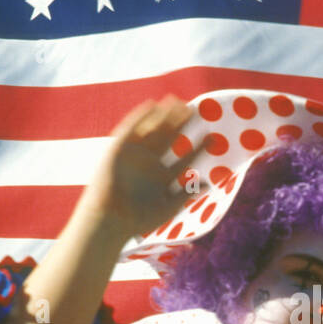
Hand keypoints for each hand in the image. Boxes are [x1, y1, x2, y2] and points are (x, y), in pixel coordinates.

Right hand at [83, 95, 205, 238]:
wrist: (110, 221)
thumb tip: (208, 185)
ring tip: (178, 102)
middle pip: (170, 139)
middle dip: (181, 125)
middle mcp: (150, 164)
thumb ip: (185, 194)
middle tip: (196, 110)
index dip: (198, 148)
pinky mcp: (118, 150)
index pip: (185, 158)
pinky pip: (130, 130)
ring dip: (164, 117)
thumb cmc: (138, 220)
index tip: (212, 137)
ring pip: (152, 131)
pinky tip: (152, 105)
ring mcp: (135, 156)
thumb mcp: (167, 208)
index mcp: (163, 177)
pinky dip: (140, 117)